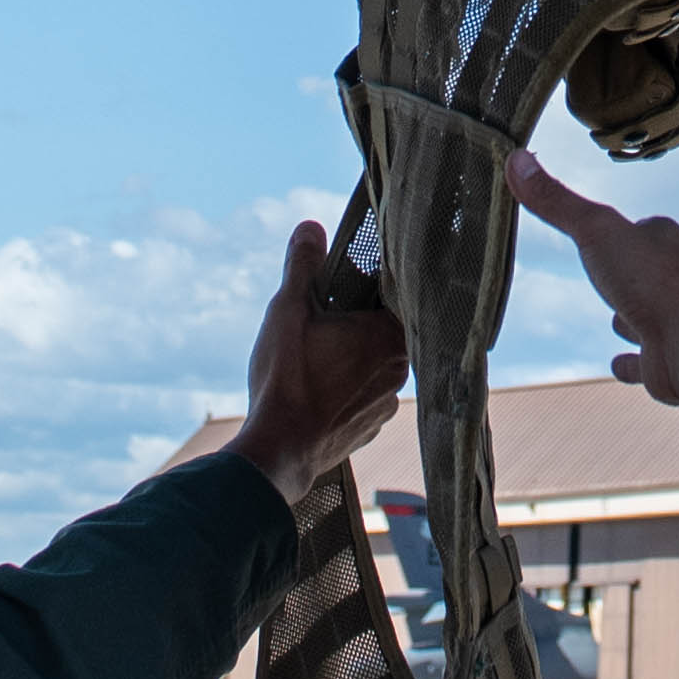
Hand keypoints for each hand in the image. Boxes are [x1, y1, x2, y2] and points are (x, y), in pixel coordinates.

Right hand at [222, 218, 408, 496]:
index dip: (363, 289)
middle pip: (381, 331)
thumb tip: (311, 228)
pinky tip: (316, 390)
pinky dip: (344, 390)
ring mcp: (388, 402)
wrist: (279, 450)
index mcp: (389, 333)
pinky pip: (362, 396)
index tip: (339, 288)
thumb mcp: (287, 310)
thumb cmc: (286, 378)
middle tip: (319, 321)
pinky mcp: (370, 428)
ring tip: (313, 359)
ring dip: (349, 359)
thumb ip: (302, 266)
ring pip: (372, 366)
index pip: (389, 296)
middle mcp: (400, 368)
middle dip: (352, 324)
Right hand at [510, 155, 678, 455]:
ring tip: (617, 322)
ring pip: (646, 317)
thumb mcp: (594, 231)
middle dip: (626, 276)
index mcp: (662, 241)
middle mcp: (673, 278)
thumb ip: (557, 202)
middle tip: (608, 276)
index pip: (638, 229)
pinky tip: (620, 364)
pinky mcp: (666, 361)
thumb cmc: (650, 281)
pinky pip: (645, 362)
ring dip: (628, 321)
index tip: (602, 230)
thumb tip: (516, 159)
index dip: (620, 231)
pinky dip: (632, 363)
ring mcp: (672, 322)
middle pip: (644, 273)